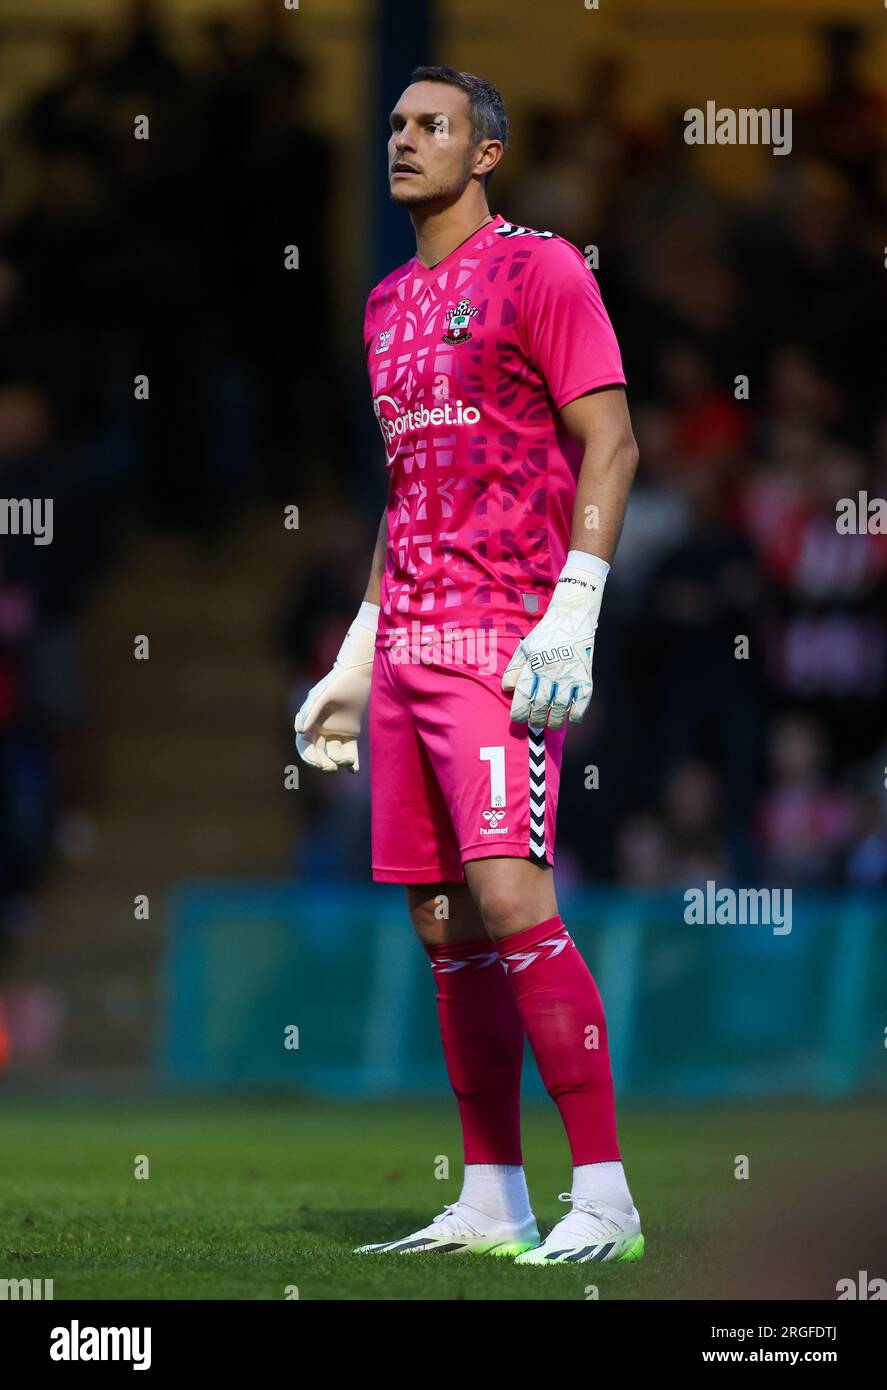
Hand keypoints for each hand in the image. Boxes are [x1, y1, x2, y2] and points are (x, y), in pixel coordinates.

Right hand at [294, 606, 377, 771]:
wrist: (359, 674)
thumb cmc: (337, 682)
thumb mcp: (321, 695)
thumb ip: (310, 712)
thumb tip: (300, 732)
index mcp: (309, 721)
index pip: (304, 744)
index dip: (308, 756)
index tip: (317, 763)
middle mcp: (320, 728)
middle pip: (317, 752)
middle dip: (322, 762)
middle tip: (331, 768)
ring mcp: (335, 730)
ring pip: (334, 753)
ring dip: (339, 761)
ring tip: (348, 762)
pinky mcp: (351, 731)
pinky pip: (349, 750)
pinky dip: (351, 761)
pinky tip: (354, 769)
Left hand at [502, 563, 603, 729]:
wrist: (572, 618)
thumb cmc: (545, 636)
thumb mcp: (525, 648)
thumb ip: (514, 668)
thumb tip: (506, 689)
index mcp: (534, 663)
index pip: (522, 693)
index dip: (518, 711)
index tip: (517, 718)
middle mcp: (551, 670)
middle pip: (540, 703)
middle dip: (536, 718)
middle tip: (534, 724)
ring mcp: (570, 674)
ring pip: (561, 706)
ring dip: (555, 720)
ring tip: (552, 724)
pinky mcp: (586, 676)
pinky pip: (582, 701)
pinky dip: (577, 713)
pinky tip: (572, 717)